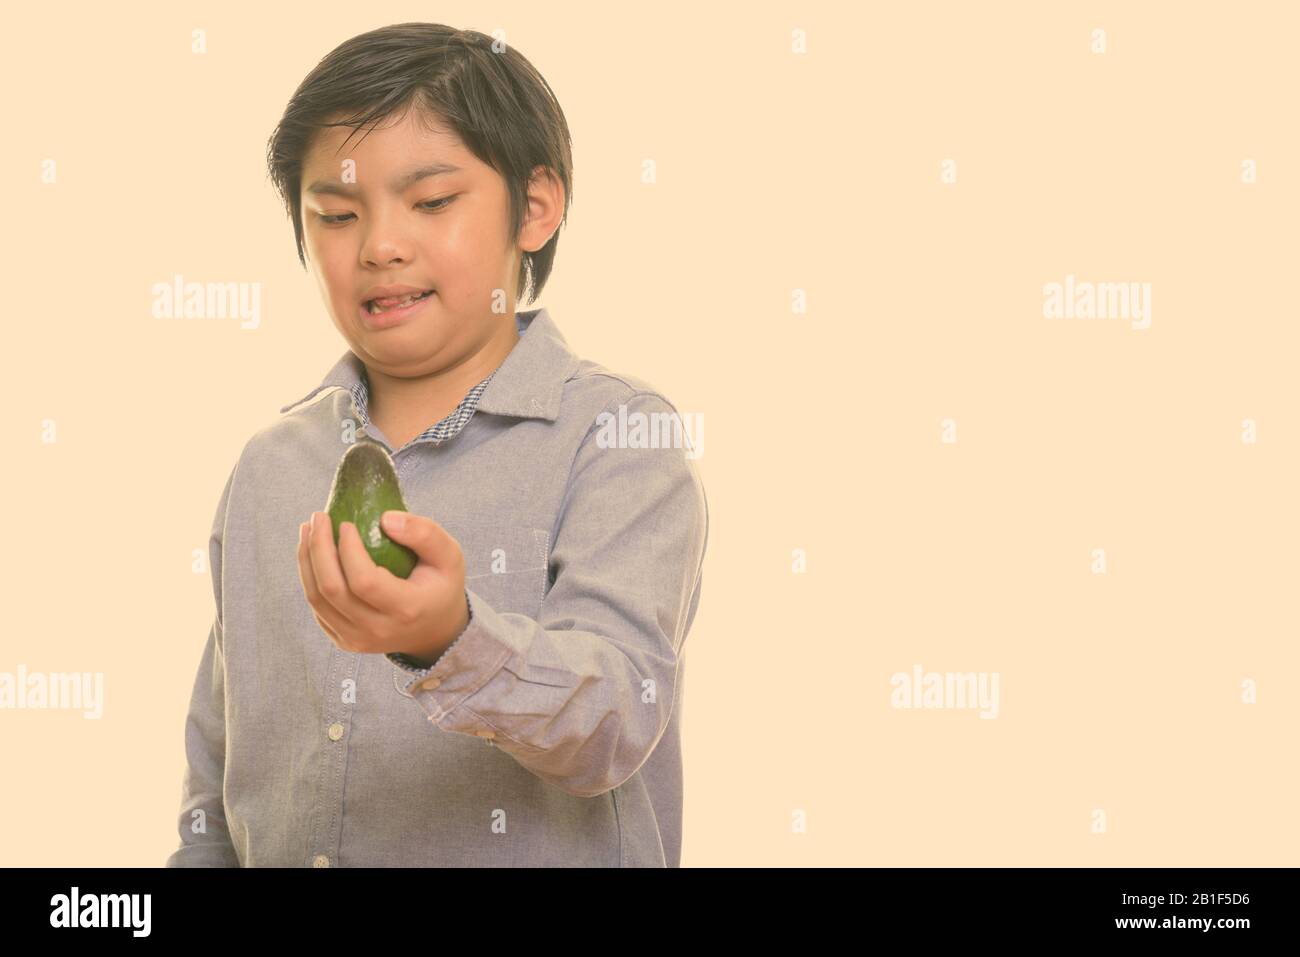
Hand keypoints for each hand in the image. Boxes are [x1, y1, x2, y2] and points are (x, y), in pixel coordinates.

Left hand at [296, 509, 469, 661]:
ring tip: (308, 529)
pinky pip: (318, 608)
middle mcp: (378, 630)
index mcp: (406, 609)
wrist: (437, 632)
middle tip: (318, 517)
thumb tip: (384, 519)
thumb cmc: (441, 586)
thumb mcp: (449, 556)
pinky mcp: (344, 641)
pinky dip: (310, 578)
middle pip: (331, 590)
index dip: (348, 550)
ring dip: (307, 560)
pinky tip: (312, 553)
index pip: (364, 581)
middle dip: (318, 548)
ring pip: (317, 599)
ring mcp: (357, 640)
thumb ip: (425, 534)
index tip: (346, 523)